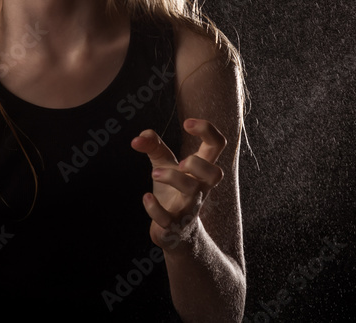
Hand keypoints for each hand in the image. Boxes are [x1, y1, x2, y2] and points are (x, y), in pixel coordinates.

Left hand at [130, 119, 225, 251]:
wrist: (176, 232)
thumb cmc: (173, 191)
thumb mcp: (164, 164)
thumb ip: (153, 146)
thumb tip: (138, 138)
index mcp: (201, 170)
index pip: (217, 145)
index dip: (207, 129)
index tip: (187, 123)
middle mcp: (200, 188)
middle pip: (215, 173)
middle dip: (197, 163)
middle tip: (180, 162)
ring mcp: (189, 208)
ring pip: (192, 192)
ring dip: (172, 178)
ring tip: (154, 172)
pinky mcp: (174, 226)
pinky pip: (169, 219)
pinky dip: (155, 208)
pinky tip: (146, 197)